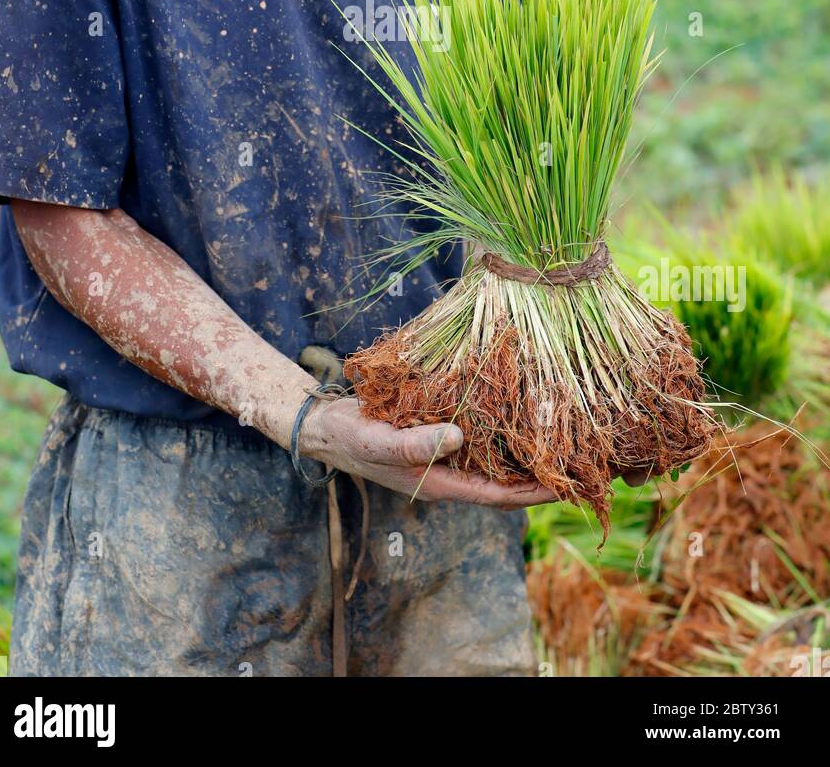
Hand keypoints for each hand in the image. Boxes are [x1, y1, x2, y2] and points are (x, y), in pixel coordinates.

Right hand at [302, 395, 558, 508]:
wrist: (327, 424)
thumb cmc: (352, 437)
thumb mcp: (379, 441)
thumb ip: (416, 444)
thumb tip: (459, 438)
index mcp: (440, 483)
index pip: (499, 496)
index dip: (534, 493)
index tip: (569, 484)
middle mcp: (450, 472)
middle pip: (505, 481)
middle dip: (540, 474)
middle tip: (579, 458)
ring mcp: (446, 454)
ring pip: (496, 459)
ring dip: (525, 451)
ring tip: (562, 435)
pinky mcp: (440, 433)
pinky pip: (481, 436)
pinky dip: (502, 429)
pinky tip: (521, 409)